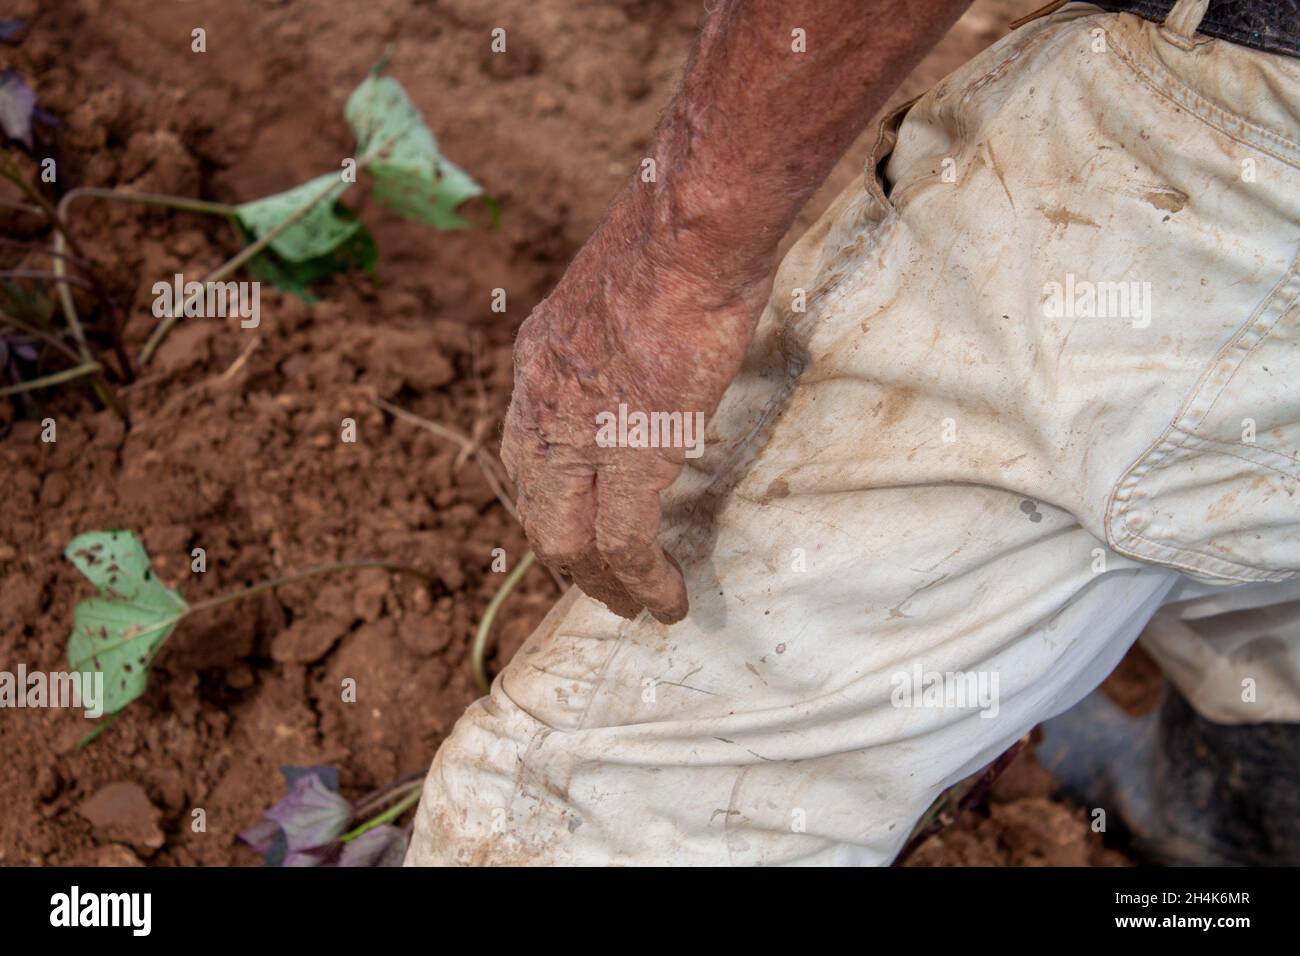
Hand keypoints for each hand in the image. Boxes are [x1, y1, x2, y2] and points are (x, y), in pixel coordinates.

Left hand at [501, 195, 769, 623]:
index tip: (581, 524)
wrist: (692, 230)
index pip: (525, 451)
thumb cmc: (677, 238)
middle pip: (534, 508)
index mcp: (538, 359)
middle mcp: (540, 402)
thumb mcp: (624, 286)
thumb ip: (621, 332)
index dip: (551, 499)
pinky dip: (644, 584)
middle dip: (566, 558)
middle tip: (603, 585)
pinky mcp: (630, 455)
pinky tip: (669, 601)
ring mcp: (578, 432)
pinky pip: (624, 545)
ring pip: (566, 542)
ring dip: (602, 585)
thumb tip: (653, 346)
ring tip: (635, 607)